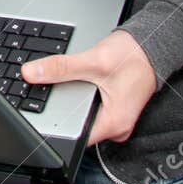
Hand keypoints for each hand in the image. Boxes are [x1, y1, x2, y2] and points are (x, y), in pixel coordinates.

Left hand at [19, 29, 158, 145]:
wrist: (150, 47)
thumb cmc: (132, 56)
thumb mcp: (93, 60)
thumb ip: (61, 68)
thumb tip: (32, 73)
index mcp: (113, 123)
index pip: (74, 136)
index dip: (54, 124)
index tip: (38, 111)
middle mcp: (116, 127)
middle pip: (78, 128)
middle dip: (61, 112)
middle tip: (48, 92)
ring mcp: (115, 120)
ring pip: (83, 119)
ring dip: (72, 105)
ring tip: (68, 85)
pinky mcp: (113, 111)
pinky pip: (91, 111)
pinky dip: (81, 100)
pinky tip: (78, 85)